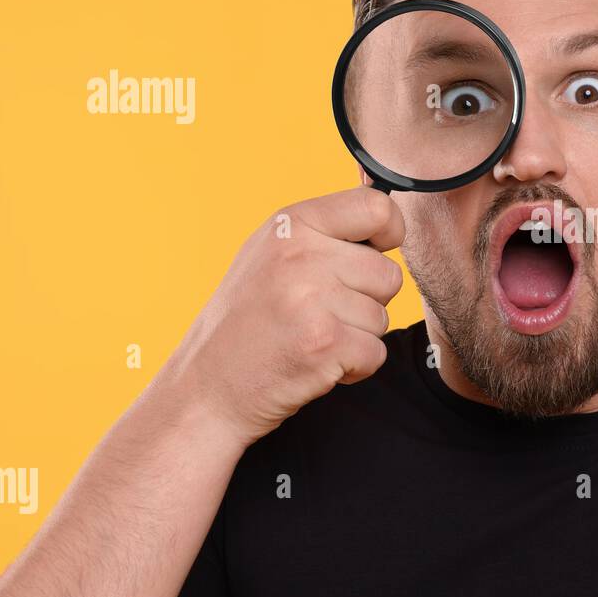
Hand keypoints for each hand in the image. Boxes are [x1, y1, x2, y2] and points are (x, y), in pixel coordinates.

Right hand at [160, 184, 404, 447]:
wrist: (207, 388)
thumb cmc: (248, 321)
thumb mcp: (273, 255)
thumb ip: (326, 233)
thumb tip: (390, 219)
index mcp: (292, 225)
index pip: (377, 208)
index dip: (390, 233)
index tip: (375, 252)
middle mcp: (300, 255)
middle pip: (388, 274)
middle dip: (367, 302)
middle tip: (321, 314)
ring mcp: (311, 299)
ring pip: (383, 317)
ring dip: (357, 337)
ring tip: (311, 338)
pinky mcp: (324, 343)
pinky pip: (376, 353)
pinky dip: (355, 368)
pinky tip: (317, 363)